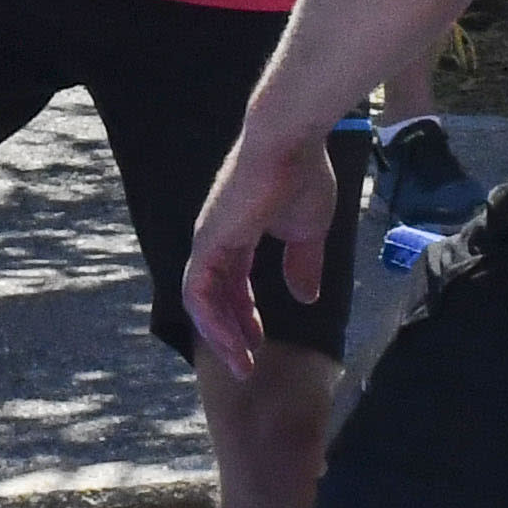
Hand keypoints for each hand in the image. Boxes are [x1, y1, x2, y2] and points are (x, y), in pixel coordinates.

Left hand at [176, 107, 341, 381]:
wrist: (292, 141)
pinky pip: (198, 292)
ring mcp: (208, 239)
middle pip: (212, 297)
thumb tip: (305, 298)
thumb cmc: (303, 175)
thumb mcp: (309, 231)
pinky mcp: (207, 240)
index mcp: (237, 233)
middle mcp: (216, 238)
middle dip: (229, 334)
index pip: (231, 282)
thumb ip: (303, 264)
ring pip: (201, 301)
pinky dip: (213, 321)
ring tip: (242, 365)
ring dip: (220, 336)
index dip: (243, 314)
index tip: (259, 342)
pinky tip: (234, 343)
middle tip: (246, 366)